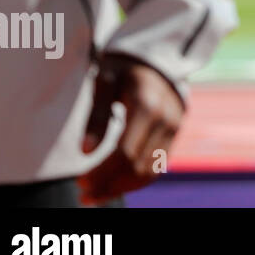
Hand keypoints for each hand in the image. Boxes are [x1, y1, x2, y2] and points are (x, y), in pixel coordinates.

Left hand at [78, 53, 183, 203]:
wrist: (154, 59)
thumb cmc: (121, 69)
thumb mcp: (104, 83)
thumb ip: (96, 115)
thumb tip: (85, 151)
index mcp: (146, 105)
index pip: (124, 152)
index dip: (102, 173)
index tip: (80, 183)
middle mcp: (165, 118)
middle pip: (136, 165)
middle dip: (109, 185)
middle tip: (84, 194)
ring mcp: (174, 127)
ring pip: (149, 171)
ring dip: (122, 187)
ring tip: (96, 195)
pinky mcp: (175, 134)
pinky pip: (158, 166)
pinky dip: (136, 181)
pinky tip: (116, 186)